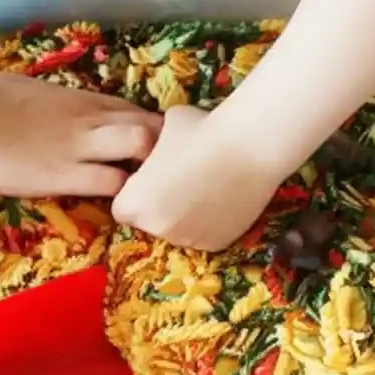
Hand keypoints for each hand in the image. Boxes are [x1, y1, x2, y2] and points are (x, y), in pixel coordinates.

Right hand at [0, 72, 159, 197]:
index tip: (143, 156)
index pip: (132, 110)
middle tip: (150, 181)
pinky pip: (112, 185)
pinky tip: (114, 211)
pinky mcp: (63, 176)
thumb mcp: (30, 92)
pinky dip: (122, 198)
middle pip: (150, 125)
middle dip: (160, 151)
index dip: (146, 133)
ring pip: (141, 146)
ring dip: (147, 172)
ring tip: (138, 197)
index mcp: (79, 99)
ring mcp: (79, 146)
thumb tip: (57, 112)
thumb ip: (56, 104)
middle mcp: (88, 119)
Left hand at [112, 106, 289, 250]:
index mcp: (134, 203)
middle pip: (150, 222)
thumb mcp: (160, 131)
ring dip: (185, 216)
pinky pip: (204, 235)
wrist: (250, 145)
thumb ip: (149, 151)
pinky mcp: (216, 244)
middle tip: (181, 181)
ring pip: (178, 231)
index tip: (152, 177)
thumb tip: (153, 153)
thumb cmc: (200, 129)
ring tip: (206, 187)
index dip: (137, 192)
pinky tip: (222, 197)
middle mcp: (156, 228)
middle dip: (159, 206)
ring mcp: (188, 240)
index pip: (123, 207)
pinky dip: (210, 222)